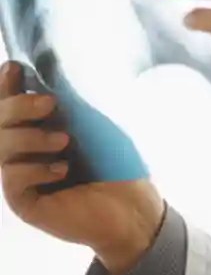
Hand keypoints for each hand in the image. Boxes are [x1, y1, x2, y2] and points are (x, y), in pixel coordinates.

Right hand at [0, 63, 164, 274]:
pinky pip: (12, 179)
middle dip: (17, 106)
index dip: (7, 85)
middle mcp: (21, 151)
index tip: (15, 68)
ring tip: (64, 141)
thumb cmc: (117, 163)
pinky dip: (34, 169)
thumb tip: (56, 66)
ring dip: (30, 138)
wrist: (133, 207)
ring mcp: (19, 177)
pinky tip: (62, 170)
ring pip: (0, 148)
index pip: (10, 103)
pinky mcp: (23, 202)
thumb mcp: (96, 125)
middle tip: (49, 104)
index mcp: (36, 128)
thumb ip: (73, 103)